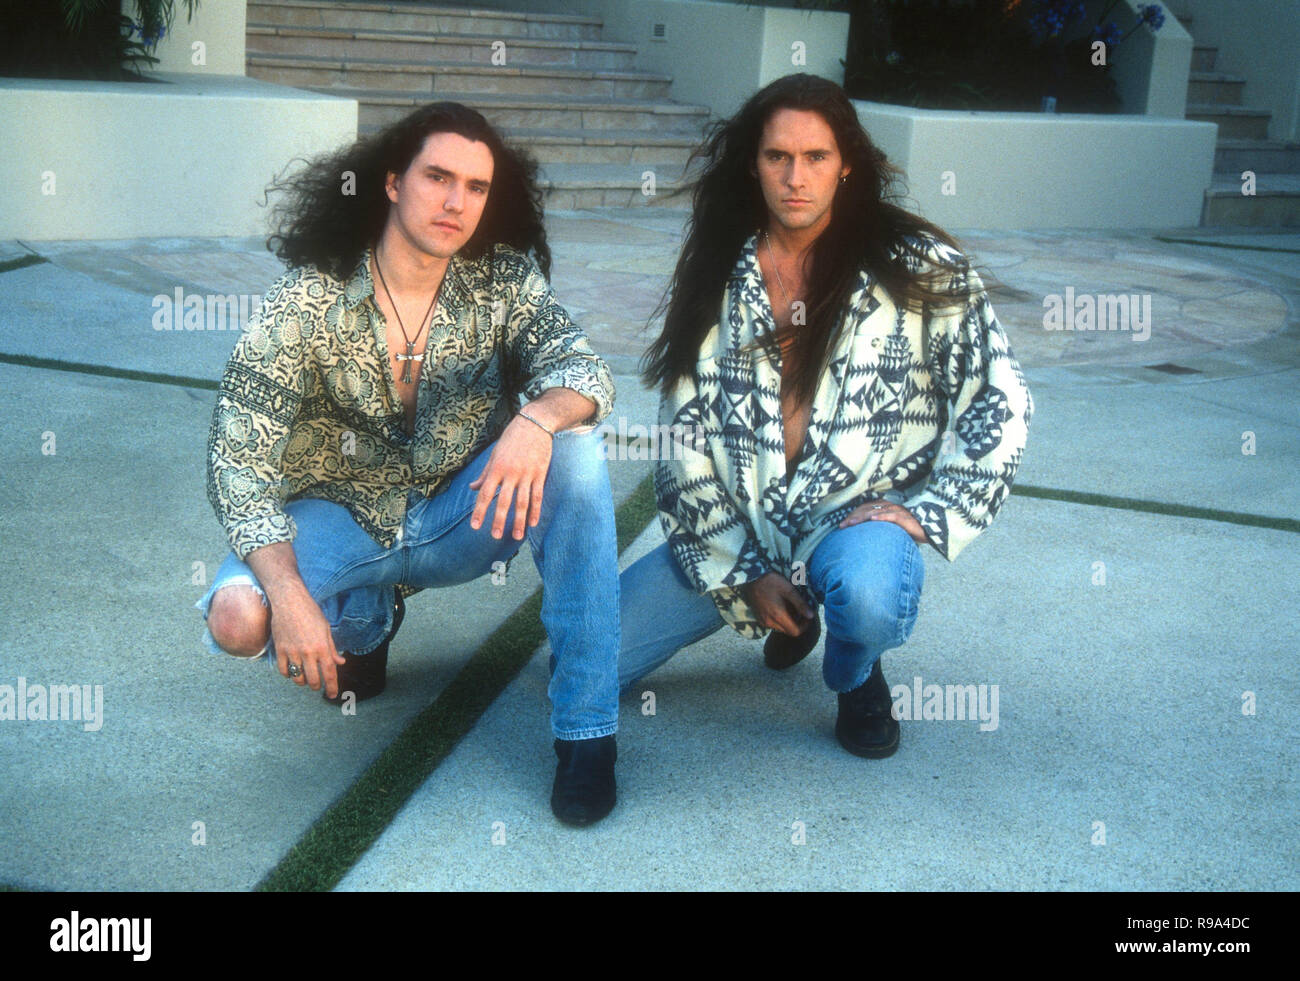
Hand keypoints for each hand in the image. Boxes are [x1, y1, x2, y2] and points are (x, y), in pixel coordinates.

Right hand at [270, 588, 346, 697]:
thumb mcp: (326, 629)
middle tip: (318, 686)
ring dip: (303, 681)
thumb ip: (332, 649)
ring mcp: (292, 652)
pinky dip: (289, 674)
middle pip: (313, 680)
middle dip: (317, 686)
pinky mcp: (280, 650)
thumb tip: (340, 663)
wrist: (289, 601)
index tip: (333, 694)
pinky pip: (284, 671)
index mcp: (322, 647)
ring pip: (297, 678)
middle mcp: (308, 652)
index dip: (332, 687)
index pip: (329, 673)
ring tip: (305, 678)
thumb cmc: (311, 612)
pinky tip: (292, 671)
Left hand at [468, 413, 553, 539]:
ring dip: (519, 521)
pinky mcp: (540, 474)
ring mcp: (526, 474)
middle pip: (504, 501)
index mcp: (496, 468)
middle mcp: (511, 473)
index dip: (480, 511)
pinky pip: (537, 495)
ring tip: (517, 536)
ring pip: (522, 502)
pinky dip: (536, 510)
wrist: (534, 424)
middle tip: (495, 536)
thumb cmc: (511, 438)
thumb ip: (484, 474)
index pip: (485, 494)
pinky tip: (533, 523)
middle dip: (499, 520)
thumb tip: (472, 488)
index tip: (475, 526)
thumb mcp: (494, 454)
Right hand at [741, 572, 815, 636]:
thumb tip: (811, 616)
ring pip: (781, 628)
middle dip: (797, 623)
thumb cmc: (771, 582)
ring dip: (788, 620)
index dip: (804, 626)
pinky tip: (779, 606)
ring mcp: (764, 621)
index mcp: (779, 615)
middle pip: (789, 631)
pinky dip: (780, 619)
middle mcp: (770, 622)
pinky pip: (773, 624)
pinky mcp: (759, 619)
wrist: (751, 578)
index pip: (796, 632)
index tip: (807, 616)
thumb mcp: (789, 590)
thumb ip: (800, 604)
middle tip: (799, 609)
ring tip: (788, 605)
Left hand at [839, 499, 929, 543]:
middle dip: (853, 517)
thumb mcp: (890, 529)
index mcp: (884, 507)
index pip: (864, 509)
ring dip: (862, 517)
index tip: (842, 524)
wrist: (928, 530)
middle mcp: (889, 507)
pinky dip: (882, 517)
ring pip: (876, 511)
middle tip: (842, 525)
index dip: (853, 515)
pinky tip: (873, 520)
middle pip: (867, 509)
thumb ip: (879, 529)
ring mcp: (897, 511)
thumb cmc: (908, 530)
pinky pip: (891, 516)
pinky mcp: (905, 518)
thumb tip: (865, 537)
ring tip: (852, 523)